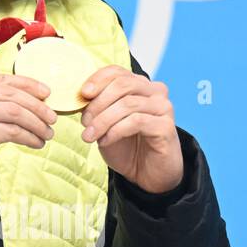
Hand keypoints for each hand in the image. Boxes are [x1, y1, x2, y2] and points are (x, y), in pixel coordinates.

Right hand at [0, 73, 56, 200]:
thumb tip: (28, 98)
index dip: (27, 84)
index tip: (46, 92)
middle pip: (9, 94)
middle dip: (37, 106)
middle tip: (51, 118)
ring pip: (14, 112)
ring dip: (36, 123)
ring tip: (46, 133)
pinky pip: (11, 132)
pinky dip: (28, 137)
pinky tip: (35, 143)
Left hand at [79, 66, 182, 194]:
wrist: (146, 174)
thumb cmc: (126, 145)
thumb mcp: (104, 122)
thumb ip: (96, 106)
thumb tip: (80, 95)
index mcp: (139, 85)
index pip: (117, 71)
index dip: (97, 80)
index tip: (83, 94)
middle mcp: (155, 92)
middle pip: (122, 85)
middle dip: (97, 103)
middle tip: (84, 122)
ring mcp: (163, 108)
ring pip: (127, 104)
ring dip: (103, 121)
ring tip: (89, 136)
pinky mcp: (166, 126)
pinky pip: (136, 121)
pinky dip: (115, 131)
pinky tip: (105, 141)